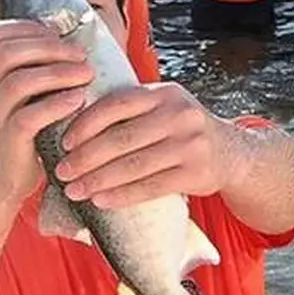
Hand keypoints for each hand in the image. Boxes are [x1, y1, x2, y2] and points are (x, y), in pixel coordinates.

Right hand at [0, 20, 93, 203]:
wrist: (5, 180)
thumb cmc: (24, 130)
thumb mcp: (22, 94)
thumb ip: (31, 64)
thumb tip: (59, 26)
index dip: (28, 28)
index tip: (60, 34)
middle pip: (8, 53)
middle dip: (50, 48)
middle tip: (81, 55)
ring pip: (19, 81)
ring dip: (59, 73)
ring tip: (86, 74)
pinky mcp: (7, 141)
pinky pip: (30, 116)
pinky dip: (58, 104)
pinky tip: (79, 99)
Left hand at [54, 83, 230, 208]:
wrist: (231, 153)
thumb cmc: (181, 129)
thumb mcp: (164, 106)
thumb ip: (131, 108)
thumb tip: (71, 116)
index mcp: (164, 93)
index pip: (117, 104)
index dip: (86, 123)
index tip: (64, 141)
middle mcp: (179, 115)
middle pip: (122, 138)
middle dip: (86, 158)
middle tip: (62, 172)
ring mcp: (190, 145)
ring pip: (134, 166)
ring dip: (99, 181)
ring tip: (74, 190)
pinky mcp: (196, 174)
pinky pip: (151, 187)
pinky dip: (122, 195)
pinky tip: (101, 201)